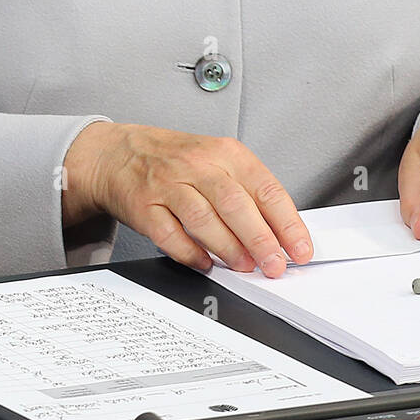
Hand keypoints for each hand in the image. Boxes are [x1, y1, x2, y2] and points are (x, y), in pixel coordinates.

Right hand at [62, 122, 312, 277]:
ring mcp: (168, 184)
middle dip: (260, 240)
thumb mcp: (217, 160)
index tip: (300, 249)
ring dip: (228, 249)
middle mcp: (197, 164)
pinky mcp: (145, 206)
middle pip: (236, 204)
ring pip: (204, 220)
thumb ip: (247, 191)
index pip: (265, 187)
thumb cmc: (175, 160)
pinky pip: (170, 235)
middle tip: (274, 266)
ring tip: (244, 267)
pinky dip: (190, 254)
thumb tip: (280, 233)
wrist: (119, 153)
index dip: (287, 222)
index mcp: (224, 152)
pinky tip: (204, 263)